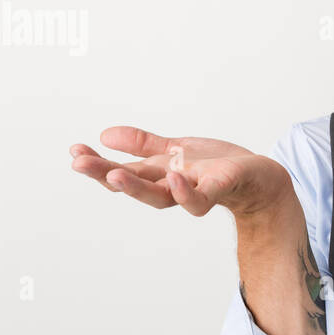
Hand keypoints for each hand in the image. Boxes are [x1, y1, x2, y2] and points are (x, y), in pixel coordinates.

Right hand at [69, 127, 292, 216]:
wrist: (260, 179)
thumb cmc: (217, 167)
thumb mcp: (175, 150)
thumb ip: (143, 145)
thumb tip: (105, 136)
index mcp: (159, 175)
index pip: (121, 172)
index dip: (96, 165)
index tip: (73, 152)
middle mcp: (171, 186)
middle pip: (133, 185)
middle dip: (104, 175)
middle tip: (78, 164)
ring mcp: (194, 190)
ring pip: (161, 196)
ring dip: (136, 187)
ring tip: (114, 173)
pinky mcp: (220, 188)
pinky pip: (201, 198)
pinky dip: (187, 193)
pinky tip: (174, 179)